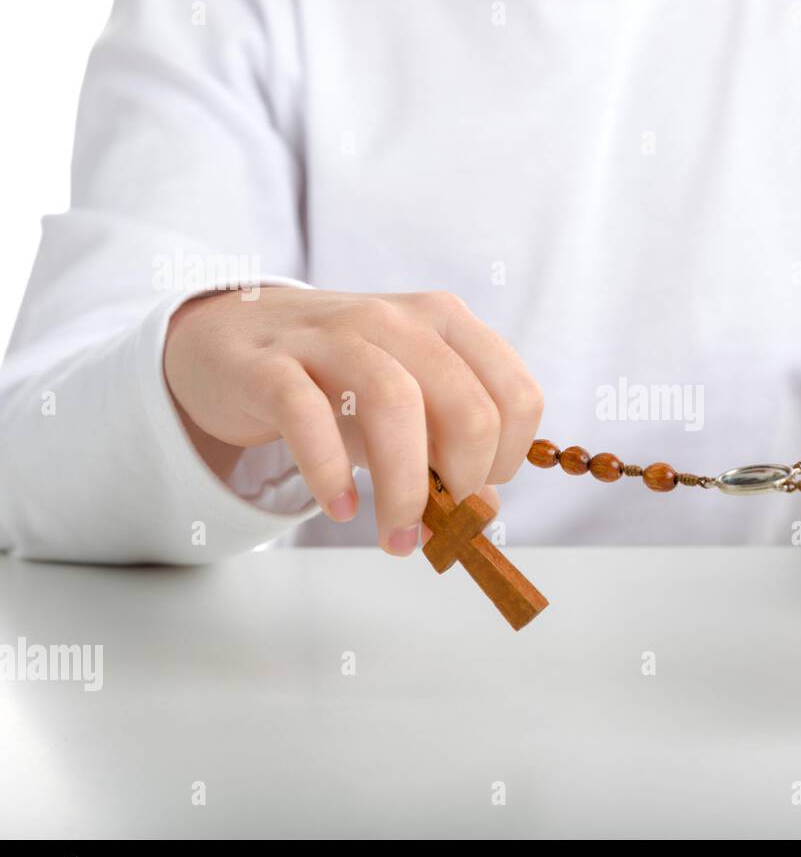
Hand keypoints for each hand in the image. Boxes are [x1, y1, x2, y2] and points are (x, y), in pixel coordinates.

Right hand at [164, 287, 541, 554]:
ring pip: (394, 405)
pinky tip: (340, 507)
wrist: (229, 337)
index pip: (516, 395)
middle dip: (463, 482)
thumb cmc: (333, 380)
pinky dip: (330, 472)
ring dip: (404, 489)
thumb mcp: (406, 406)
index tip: (475, 489)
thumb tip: (484, 511)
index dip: (508, 457)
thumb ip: (449, 452)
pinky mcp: (269, 364)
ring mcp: (331, 335)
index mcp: (445, 323)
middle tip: (436, 521)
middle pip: (467, 407)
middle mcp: (396, 320)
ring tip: (396, 536)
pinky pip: (307, 416)